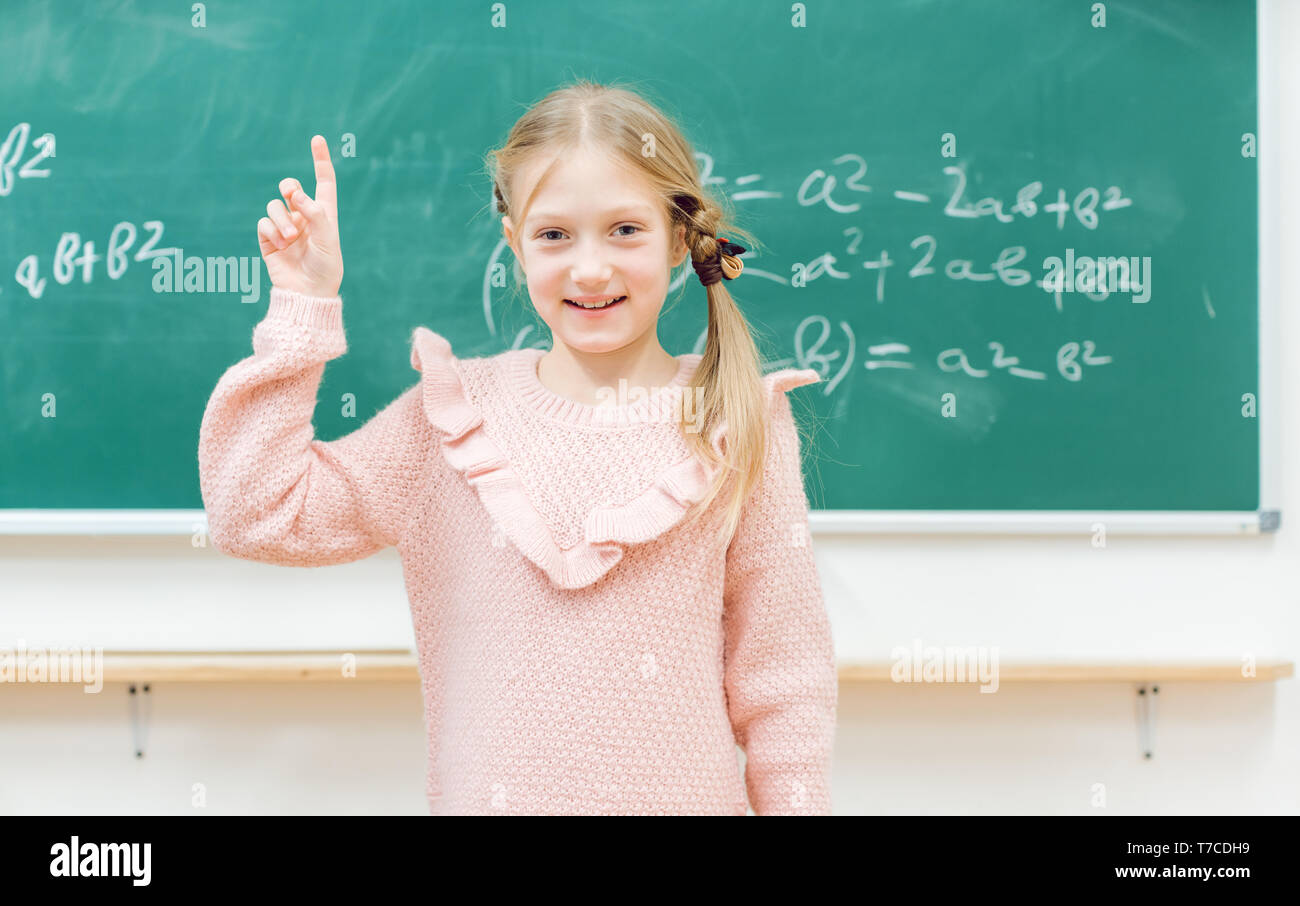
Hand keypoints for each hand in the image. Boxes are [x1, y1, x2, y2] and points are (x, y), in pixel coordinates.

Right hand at [257, 135, 342, 296]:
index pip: (323, 183)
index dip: (321, 161)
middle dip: (289, 187)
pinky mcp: (269, 240)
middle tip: (291, 194)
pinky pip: (263, 223)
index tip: (317, 139)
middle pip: (291, 188)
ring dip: (282, 219)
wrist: (308, 295)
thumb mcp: (327, 240)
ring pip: (275, 206)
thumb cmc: (325, 268)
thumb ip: (315, 214)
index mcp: (323, 215)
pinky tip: (281, 244)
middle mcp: (303, 218)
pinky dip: (271, 231)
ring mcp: (285, 228)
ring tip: (290, 238)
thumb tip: (296, 194)